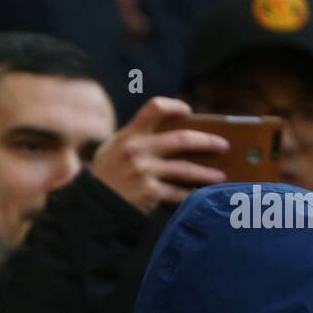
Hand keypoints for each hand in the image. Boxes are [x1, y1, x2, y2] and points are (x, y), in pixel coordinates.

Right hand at [88, 96, 228, 211]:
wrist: (88, 206)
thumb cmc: (104, 178)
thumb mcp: (111, 151)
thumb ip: (135, 140)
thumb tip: (175, 137)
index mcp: (128, 135)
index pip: (154, 108)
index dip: (174, 106)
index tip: (188, 111)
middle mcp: (136, 150)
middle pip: (181, 138)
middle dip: (207, 141)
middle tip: (223, 145)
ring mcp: (142, 171)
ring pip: (184, 168)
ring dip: (206, 173)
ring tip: (220, 176)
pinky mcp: (147, 192)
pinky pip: (176, 192)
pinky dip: (189, 194)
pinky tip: (199, 195)